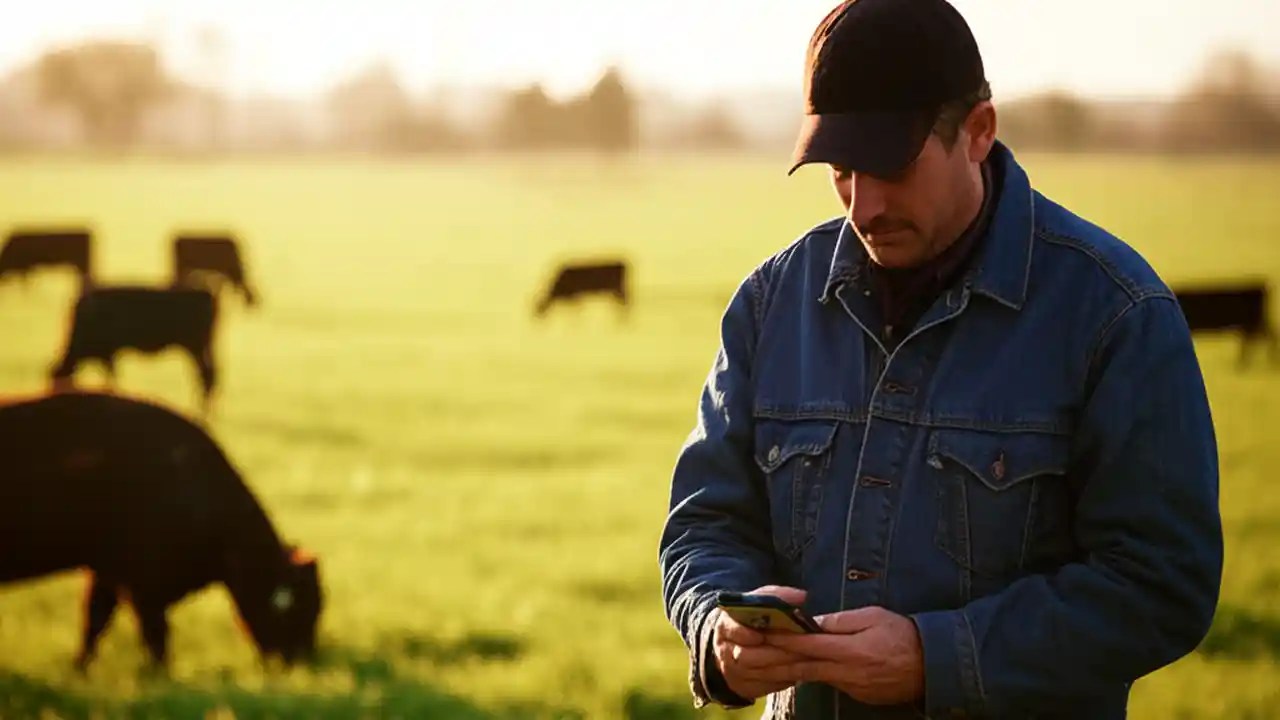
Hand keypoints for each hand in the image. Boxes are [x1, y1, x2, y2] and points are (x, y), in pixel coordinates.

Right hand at [712, 585, 812, 699]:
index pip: (732, 630)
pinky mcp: (746, 688)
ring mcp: (734, 673)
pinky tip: (802, 671)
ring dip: (784, 667)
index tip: (763, 635)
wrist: (732, 644)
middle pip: (746, 657)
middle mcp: (725, 651)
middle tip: (799, 649)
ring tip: (806, 659)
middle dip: (774, 653)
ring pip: (760, 673)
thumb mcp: (757, 601)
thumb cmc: (750, 619)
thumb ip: (777, 596)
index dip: (747, 634)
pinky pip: (767, 686)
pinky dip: (785, 679)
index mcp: (726, 626)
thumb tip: (801, 596)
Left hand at [765, 606, 924, 705]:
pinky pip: (831, 682)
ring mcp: (853, 687)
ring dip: (793, 667)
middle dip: (778, 657)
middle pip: (804, 666)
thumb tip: (813, 622)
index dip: (783, 638)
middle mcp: (848, 673)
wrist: (932, 666)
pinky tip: (801, 666)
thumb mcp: (874, 617)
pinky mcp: (858, 695)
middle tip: (755, 649)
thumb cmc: (903, 635)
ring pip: (815, 676)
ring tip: (769, 657)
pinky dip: (815, 673)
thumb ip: (841, 620)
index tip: (763, 631)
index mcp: (851, 650)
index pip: (808, 645)